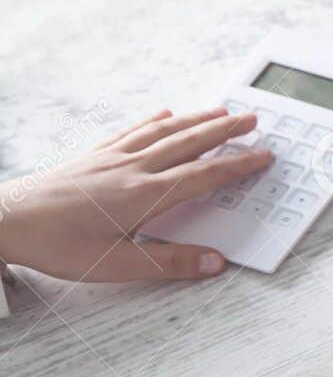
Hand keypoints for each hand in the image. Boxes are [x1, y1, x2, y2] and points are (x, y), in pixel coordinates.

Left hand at [0, 108, 272, 280]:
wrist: (7, 220)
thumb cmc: (56, 244)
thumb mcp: (117, 265)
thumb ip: (169, 264)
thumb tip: (213, 262)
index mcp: (144, 196)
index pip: (204, 175)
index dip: (238, 166)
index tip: (263, 156)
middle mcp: (132, 169)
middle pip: (189, 142)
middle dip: (225, 131)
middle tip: (253, 120)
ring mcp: (111, 158)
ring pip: (163, 131)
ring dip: (196, 119)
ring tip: (220, 111)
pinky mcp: (92, 156)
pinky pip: (131, 130)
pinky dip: (153, 120)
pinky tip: (162, 114)